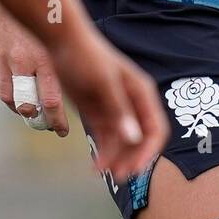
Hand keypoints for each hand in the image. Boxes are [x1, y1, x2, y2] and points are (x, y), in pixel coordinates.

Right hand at [0, 0, 69, 135]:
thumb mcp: (63, 34)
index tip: (63, 130)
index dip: (57, 121)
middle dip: (38, 120)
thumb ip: (66, 61)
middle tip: (46, 125)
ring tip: (30, 112)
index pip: (51, 102)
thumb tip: (84, 90)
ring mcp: (2, 56)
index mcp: (46, 57)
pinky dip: (2, 93)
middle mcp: (22, 60)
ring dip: (19, 109)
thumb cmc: (49, 10)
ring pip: (7, 98)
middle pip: (26, 105)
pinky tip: (12, 94)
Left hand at [46, 25, 167, 182]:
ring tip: (101, 173)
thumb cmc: (86, 57)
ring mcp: (115, 110)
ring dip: (116, 159)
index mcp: (141, 94)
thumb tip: (133, 137)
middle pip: (140, 140)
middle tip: (117, 177)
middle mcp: (132, 104)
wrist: (62, 42)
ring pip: (122, 143)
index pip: (155, 129)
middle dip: (131, 159)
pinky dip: (103, 153)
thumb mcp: (103, 83)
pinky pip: (106, 139)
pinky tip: (94, 166)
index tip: (135, 169)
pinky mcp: (98, 113)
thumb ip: (118, 110)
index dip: (148, 151)